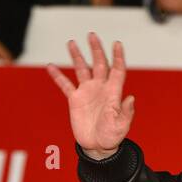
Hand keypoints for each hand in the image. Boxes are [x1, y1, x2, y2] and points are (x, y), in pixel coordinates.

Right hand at [46, 32, 134, 156]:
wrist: (97, 147)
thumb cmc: (112, 137)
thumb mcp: (121, 126)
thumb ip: (125, 112)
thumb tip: (130, 98)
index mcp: (113, 92)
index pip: (117, 70)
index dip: (117, 57)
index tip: (116, 43)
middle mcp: (100, 88)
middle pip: (99, 64)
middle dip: (96, 50)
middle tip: (92, 35)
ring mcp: (87, 92)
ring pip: (81, 69)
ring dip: (77, 56)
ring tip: (72, 43)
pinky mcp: (75, 100)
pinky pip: (65, 85)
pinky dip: (58, 76)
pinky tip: (51, 66)